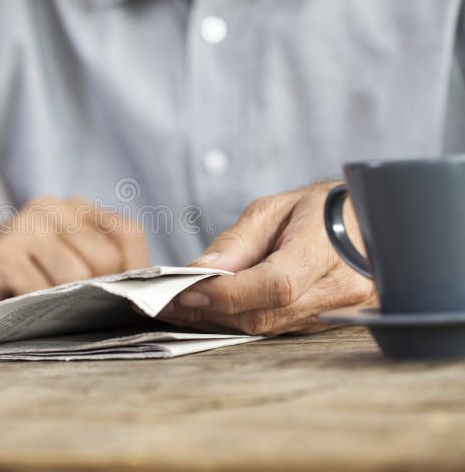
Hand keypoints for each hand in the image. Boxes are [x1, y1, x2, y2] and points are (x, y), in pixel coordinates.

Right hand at [0, 196, 148, 303]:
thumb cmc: (20, 270)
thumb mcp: (62, 255)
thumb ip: (102, 264)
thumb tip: (149, 295)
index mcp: (74, 207)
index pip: (127, 233)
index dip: (136, 270)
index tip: (126, 296)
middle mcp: (51, 208)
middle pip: (105, 259)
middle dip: (99, 292)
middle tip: (76, 304)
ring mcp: (25, 228)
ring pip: (77, 278)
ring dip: (67, 304)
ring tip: (47, 305)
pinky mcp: (2, 255)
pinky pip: (42, 293)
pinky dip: (40, 310)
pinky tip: (25, 305)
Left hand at [159, 182, 376, 334]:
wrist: (369, 222)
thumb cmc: (320, 207)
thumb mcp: (274, 208)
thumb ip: (237, 242)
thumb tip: (200, 272)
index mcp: (327, 249)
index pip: (275, 284)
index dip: (227, 293)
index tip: (185, 290)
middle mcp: (340, 289)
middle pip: (264, 314)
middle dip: (209, 311)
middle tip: (165, 302)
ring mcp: (337, 312)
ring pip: (265, 327)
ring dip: (217, 320)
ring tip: (179, 307)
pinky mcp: (325, 324)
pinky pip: (274, 328)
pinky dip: (238, 321)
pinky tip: (211, 310)